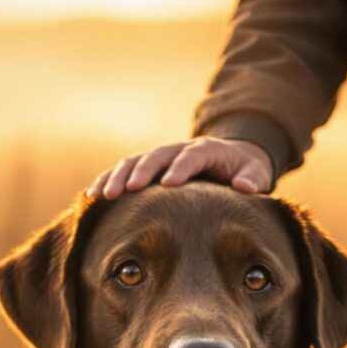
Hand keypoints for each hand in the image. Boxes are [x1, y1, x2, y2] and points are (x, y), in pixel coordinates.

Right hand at [86, 137, 272, 199]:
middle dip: (139, 172)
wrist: (230, 159)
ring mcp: (159, 157)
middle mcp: (177, 150)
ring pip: (133, 162)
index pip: (190, 156)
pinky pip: (123, 172)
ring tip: (100, 196)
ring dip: (115, 177)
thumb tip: (245, 186)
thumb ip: (252, 178)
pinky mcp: (146, 168)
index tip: (169, 184)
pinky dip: (107, 181)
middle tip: (127, 191)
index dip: (180, 168)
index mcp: (205, 150)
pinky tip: (91, 197)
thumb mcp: (255, 172)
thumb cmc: (243, 170)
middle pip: (155, 156)